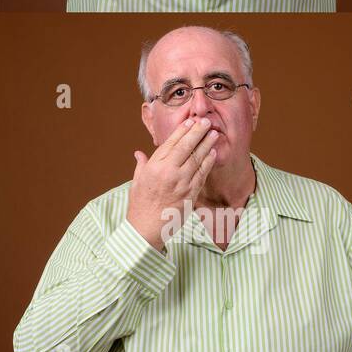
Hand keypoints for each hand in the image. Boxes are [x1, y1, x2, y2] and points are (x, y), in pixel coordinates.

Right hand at [126, 117, 219, 250]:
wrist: (146, 229)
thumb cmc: (139, 205)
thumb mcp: (137, 182)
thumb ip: (141, 165)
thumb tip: (139, 153)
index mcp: (154, 167)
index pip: (170, 143)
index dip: (182, 131)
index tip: (190, 122)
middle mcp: (168, 172)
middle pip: (186, 147)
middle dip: (197, 132)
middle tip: (206, 121)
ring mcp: (181, 183)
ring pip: (197, 159)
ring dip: (207, 144)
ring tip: (214, 133)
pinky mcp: (190, 194)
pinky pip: (202, 174)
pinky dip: (208, 162)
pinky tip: (212, 153)